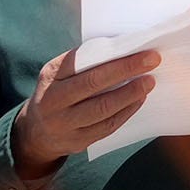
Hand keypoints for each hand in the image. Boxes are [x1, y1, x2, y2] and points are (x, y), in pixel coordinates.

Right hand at [12, 47, 157, 174]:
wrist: (36, 132)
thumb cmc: (56, 93)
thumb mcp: (57, 74)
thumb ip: (81, 63)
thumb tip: (120, 48)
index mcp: (50, 78)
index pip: (79, 62)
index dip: (110, 56)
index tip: (138, 47)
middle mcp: (52, 102)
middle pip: (92, 84)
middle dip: (125, 70)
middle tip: (152, 61)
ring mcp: (64, 124)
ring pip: (102, 108)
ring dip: (130, 94)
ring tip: (149, 82)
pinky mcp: (78, 141)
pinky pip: (107, 126)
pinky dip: (126, 111)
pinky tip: (139, 100)